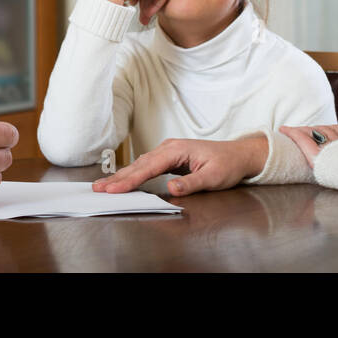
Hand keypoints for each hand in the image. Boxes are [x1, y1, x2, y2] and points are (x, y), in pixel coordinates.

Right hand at [91, 136, 268, 196]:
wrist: (238, 155)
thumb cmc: (227, 165)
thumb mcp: (213, 177)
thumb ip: (191, 183)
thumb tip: (171, 188)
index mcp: (176, 150)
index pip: (148, 167)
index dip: (130, 179)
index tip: (114, 189)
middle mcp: (169, 148)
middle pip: (139, 164)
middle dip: (118, 178)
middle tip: (98, 188)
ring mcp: (168, 151)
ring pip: (140, 164)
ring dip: (122, 176)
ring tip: (105, 185)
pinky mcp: (169, 157)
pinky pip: (147, 165)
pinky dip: (133, 173)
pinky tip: (124, 180)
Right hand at [278, 124, 337, 166]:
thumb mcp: (321, 174)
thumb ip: (311, 160)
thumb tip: (295, 172)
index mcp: (320, 160)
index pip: (302, 139)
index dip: (292, 132)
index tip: (283, 129)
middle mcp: (331, 150)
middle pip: (312, 131)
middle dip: (301, 130)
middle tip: (292, 131)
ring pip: (324, 129)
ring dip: (314, 128)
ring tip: (307, 131)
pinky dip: (329, 128)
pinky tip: (325, 130)